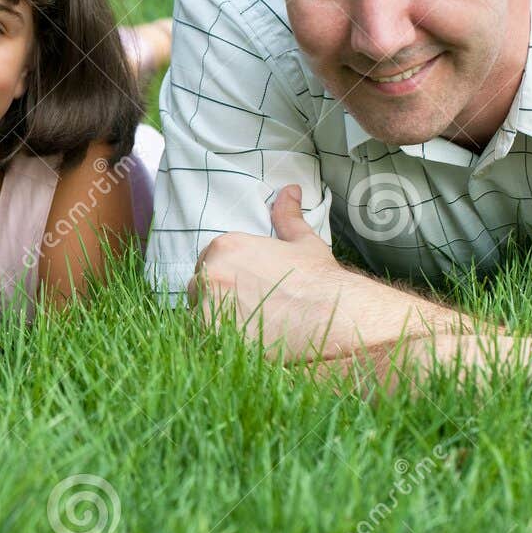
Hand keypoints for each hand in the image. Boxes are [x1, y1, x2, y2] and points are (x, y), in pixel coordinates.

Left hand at [188, 185, 391, 360]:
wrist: (333, 317)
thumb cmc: (319, 280)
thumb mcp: (303, 242)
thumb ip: (288, 217)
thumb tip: (290, 190)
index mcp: (225, 246)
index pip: (209, 262)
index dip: (227, 278)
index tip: (247, 290)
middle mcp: (210, 270)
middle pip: (200, 287)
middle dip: (218, 299)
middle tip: (250, 312)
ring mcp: (208, 303)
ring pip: (198, 314)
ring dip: (216, 322)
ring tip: (249, 329)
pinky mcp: (212, 333)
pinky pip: (202, 339)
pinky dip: (218, 342)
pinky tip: (245, 343)